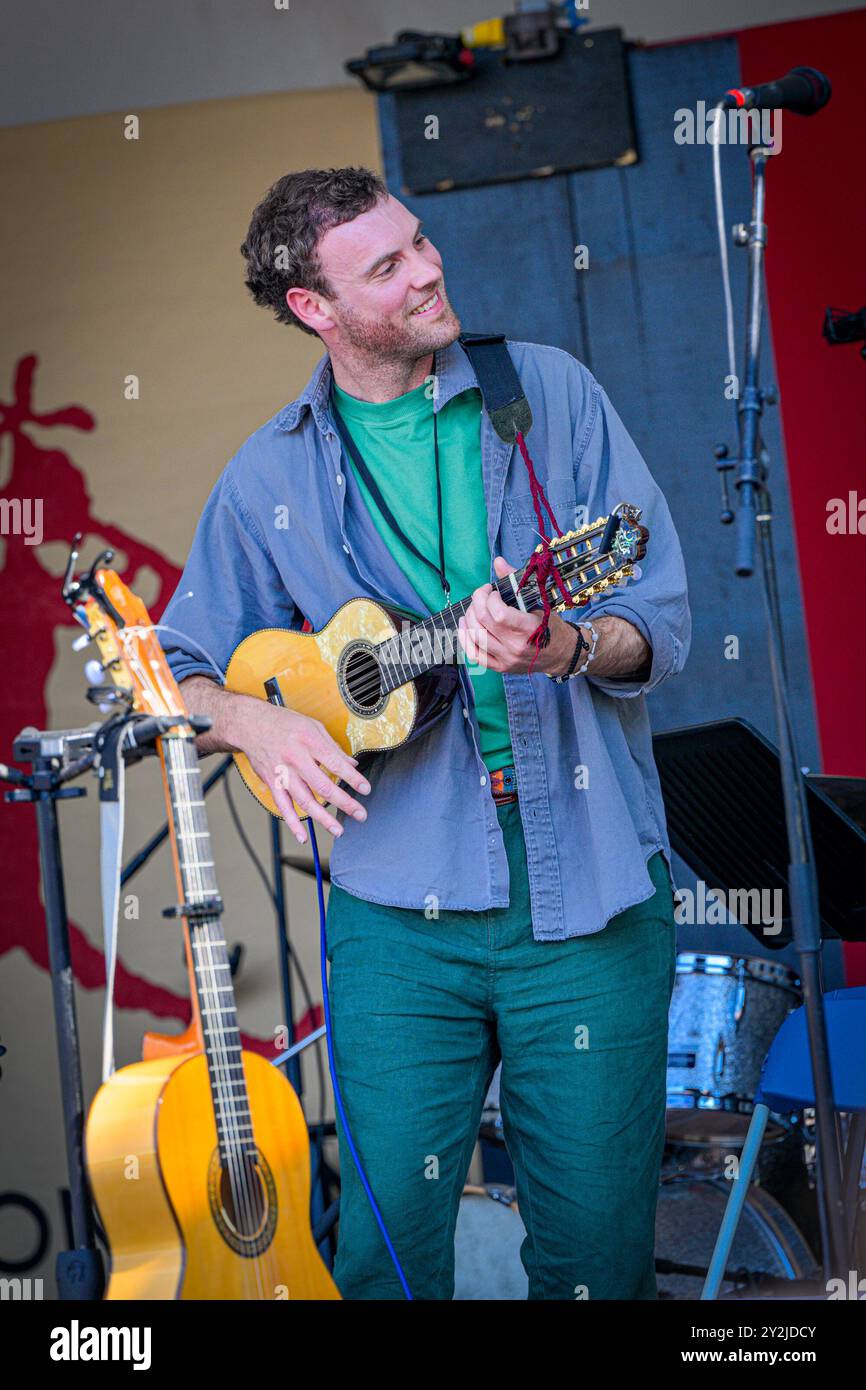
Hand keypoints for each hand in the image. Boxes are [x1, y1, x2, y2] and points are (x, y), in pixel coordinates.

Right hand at [237, 701, 370, 843]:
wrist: (251, 724)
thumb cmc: (284, 723)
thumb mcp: (313, 726)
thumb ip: (333, 747)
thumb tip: (352, 764)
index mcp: (309, 741)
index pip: (336, 764)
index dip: (353, 778)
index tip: (365, 789)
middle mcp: (296, 758)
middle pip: (323, 786)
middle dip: (344, 802)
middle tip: (360, 814)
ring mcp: (282, 773)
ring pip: (304, 800)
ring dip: (323, 818)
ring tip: (338, 830)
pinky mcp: (272, 783)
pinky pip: (283, 806)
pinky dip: (292, 823)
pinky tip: (303, 836)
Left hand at [456, 556, 577, 675]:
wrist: (560, 654)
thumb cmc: (550, 626)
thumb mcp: (539, 601)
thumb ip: (516, 581)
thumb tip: (498, 562)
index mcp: (528, 628)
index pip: (498, 614)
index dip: (489, 598)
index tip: (493, 591)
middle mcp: (516, 646)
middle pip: (483, 622)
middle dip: (476, 602)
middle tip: (482, 595)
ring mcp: (506, 659)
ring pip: (475, 637)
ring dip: (468, 618)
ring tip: (473, 608)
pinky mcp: (500, 667)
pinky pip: (474, 655)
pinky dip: (465, 639)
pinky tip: (464, 626)